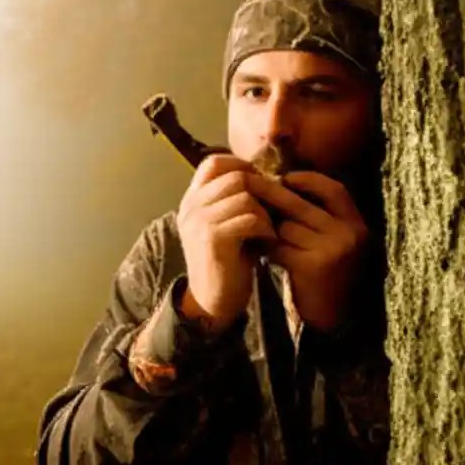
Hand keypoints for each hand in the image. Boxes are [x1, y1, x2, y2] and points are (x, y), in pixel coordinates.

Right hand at [175, 154, 278, 332]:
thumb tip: (262, 175)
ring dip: (265, 211)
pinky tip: (268, 241)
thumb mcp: (224, 225)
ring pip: (244, 195)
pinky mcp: (213, 239)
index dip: (240, 165)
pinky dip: (266, 227)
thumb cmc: (227, 262)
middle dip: (260, 189)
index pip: (213, 162)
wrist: (213, 303)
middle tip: (272, 208)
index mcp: (192, 200)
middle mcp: (191, 207)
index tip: (259, 183)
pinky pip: (249, 217)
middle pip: (234, 176)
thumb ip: (232, 200)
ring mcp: (200, 222)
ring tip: (269, 228)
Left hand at [246, 171, 368, 331]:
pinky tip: (262, 252)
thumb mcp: (334, 241)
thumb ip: (319, 215)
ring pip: (286, 226)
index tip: (285, 177)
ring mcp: (333, 250)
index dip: (309, 180)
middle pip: (302, 205)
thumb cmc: (327, 275)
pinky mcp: (312, 266)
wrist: (332, 319)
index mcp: (357, 225)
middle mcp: (349, 235)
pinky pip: (279, 247)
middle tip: (249, 185)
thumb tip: (282, 181)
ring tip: (260, 234)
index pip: (335, 190)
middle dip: (272, 194)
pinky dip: (267, 249)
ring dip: (269, 230)